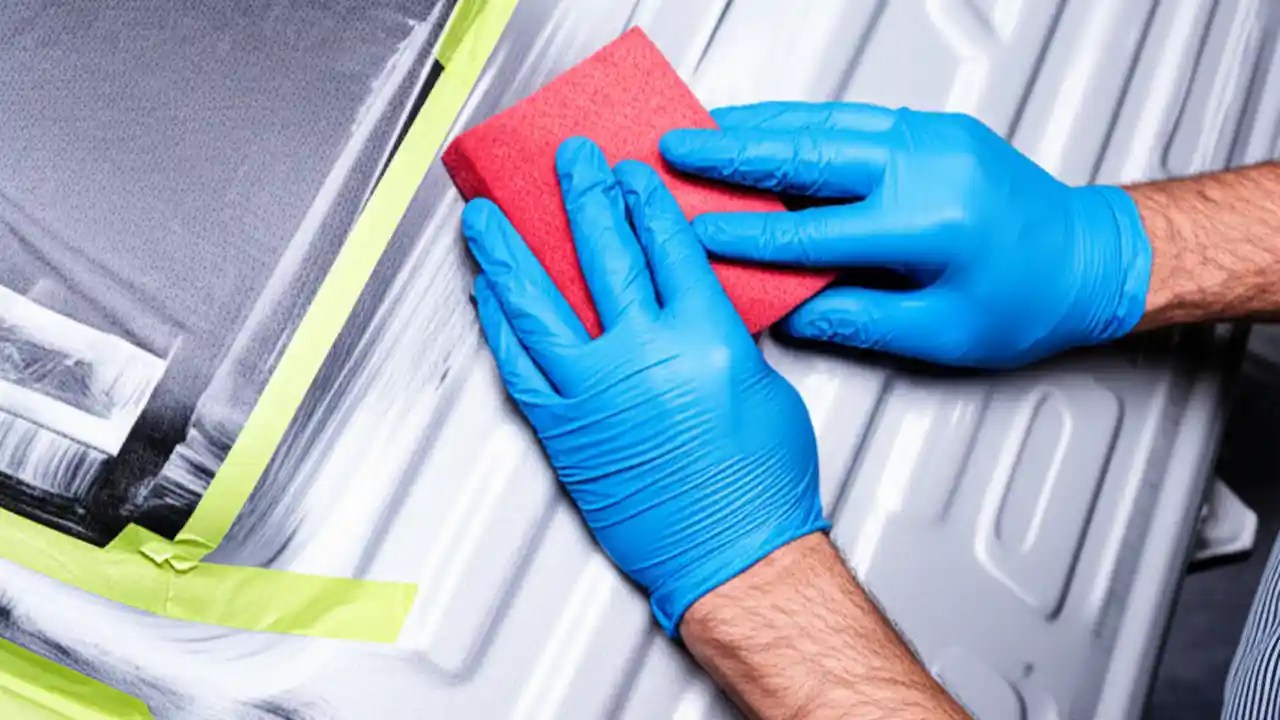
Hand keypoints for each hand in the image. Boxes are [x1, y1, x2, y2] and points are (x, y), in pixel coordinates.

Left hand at [463, 137, 827, 634]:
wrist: (733, 557)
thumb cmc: (760, 486)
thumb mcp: (765, 386)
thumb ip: (720, 335)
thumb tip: (686, 302)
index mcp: (705, 336)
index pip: (667, 245)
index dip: (645, 200)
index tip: (630, 173)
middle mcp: (645, 355)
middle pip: (603, 253)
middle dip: (583, 195)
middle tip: (569, 161)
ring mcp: (595, 391)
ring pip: (537, 302)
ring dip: (508, 250)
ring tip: (485, 214)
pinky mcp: (563, 429)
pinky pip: (519, 364)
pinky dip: (498, 325)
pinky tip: (487, 297)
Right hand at [660, 102, 1152, 368]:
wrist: (1090, 257)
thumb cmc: (1027, 301)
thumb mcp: (939, 334)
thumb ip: (854, 318)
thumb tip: (787, 308)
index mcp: (928, 226)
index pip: (809, 232)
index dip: (743, 236)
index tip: (693, 233)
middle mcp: (927, 167)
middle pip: (806, 154)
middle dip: (731, 152)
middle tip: (674, 148)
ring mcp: (930, 137)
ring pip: (823, 123)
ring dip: (756, 125)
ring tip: (702, 128)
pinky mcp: (930, 128)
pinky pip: (848, 118)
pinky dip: (796, 121)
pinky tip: (762, 124)